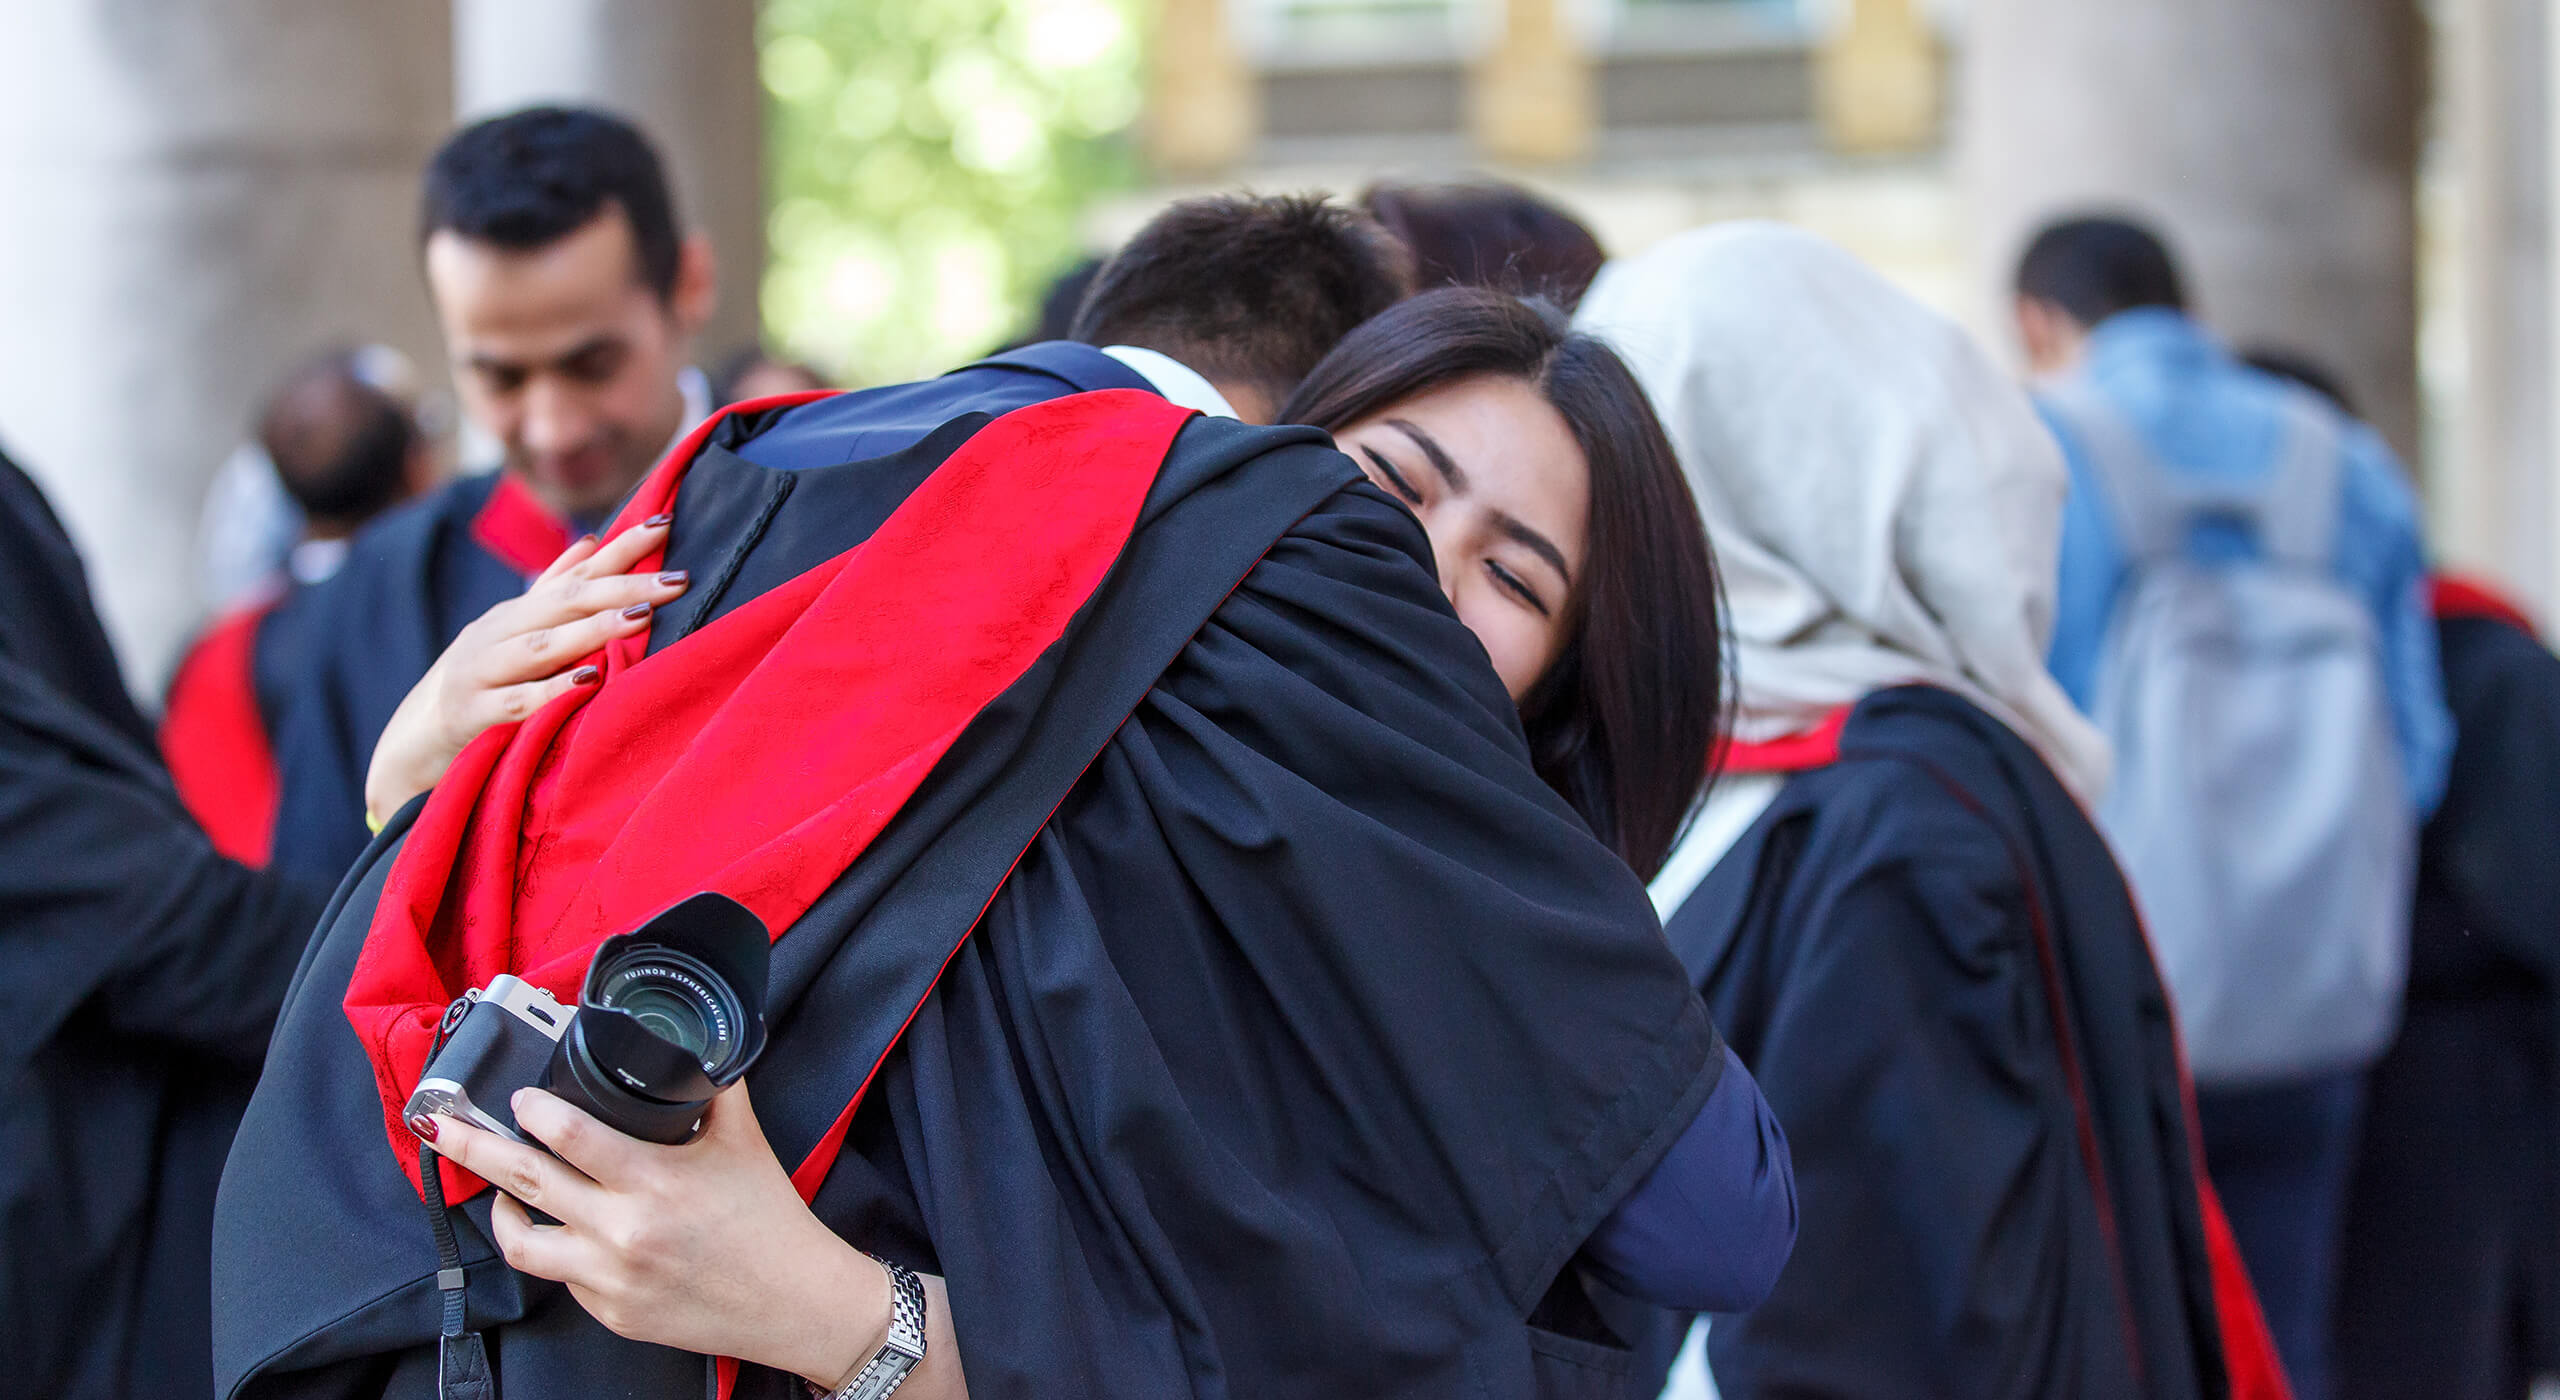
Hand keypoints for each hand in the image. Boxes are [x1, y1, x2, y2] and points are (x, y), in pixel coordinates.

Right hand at [365, 519, 689, 824]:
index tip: (666, 524)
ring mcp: (482, 671)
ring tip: (641, 618)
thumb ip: (554, 588)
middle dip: (622, 588)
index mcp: (517, 612)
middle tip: (676, 580)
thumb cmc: (481, 679)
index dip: (620, 548)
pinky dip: (551, 690)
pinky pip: (517, 702)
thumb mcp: (514, 630)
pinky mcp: (472, 714)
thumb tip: (593, 541)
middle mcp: (499, 632)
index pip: (577, 573)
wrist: (415, 737)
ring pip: (542, 646)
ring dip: (591, 630)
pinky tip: (588, 681)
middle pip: (565, 603)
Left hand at [427, 1082, 888, 1387]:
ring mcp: (609, 1278)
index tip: (521, 1098)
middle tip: (440, 1126)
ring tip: (498, 1191)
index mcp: (653, 1181)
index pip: (569, 1135)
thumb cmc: (770, 1220)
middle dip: (472, 1148)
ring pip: (522, 1241)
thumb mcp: (744, 1141)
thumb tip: (698, 1048)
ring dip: (500, 1210)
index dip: (534, 1110)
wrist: (793, 1301)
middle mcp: (622, 1232)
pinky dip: (559, 1248)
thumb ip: (715, 1089)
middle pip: (523, 1182)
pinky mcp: (609, 1313)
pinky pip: (562, 1276)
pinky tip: (569, 1232)